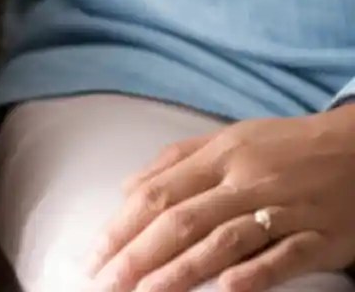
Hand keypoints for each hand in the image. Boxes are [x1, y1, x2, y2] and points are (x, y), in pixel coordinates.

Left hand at [88, 106, 354, 291]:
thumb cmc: (288, 146)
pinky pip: (287, 254)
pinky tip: (227, 289)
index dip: (122, 227)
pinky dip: (257, 271)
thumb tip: (126, 188)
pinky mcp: (323, 235)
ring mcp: (287, 208)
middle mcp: (248, 180)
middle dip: (138, 256)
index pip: (159, 194)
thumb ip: (175, 161)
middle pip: (182, 220)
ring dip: (181, 271)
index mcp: (221, 156)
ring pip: (226, 239)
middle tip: (105, 284)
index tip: (94, 255)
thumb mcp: (229, 139)